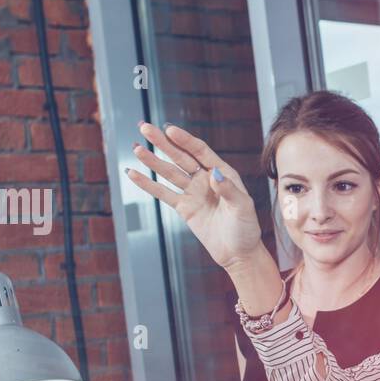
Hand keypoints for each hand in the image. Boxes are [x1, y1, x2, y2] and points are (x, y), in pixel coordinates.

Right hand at [126, 122, 263, 269]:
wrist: (238, 253)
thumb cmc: (246, 229)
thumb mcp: (243, 207)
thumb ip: (228, 189)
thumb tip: (214, 174)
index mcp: (223, 173)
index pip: (200, 151)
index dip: (184, 140)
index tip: (168, 129)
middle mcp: (206, 179)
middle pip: (180, 156)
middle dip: (163, 142)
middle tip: (145, 127)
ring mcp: (193, 192)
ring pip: (169, 172)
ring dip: (152, 160)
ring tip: (136, 148)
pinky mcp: (184, 207)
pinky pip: (163, 193)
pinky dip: (148, 184)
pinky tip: (133, 173)